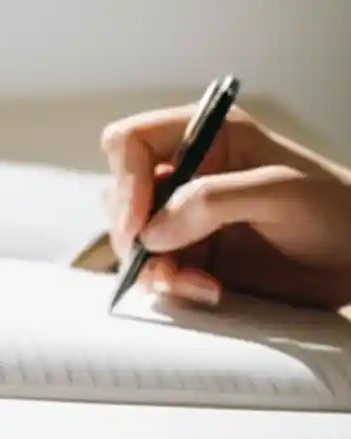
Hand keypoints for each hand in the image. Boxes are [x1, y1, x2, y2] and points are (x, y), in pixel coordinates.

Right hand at [102, 105, 350, 308]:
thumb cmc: (338, 211)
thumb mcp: (280, 193)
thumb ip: (212, 201)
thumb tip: (151, 230)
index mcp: (206, 137)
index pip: (130, 142)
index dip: (125, 180)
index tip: (141, 223)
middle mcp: (188, 174)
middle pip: (120, 195)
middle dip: (134, 233)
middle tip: (162, 260)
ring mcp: (186, 218)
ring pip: (132, 239)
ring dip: (153, 266)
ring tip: (196, 283)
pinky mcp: (192, 256)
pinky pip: (155, 271)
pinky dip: (172, 285)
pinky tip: (207, 291)